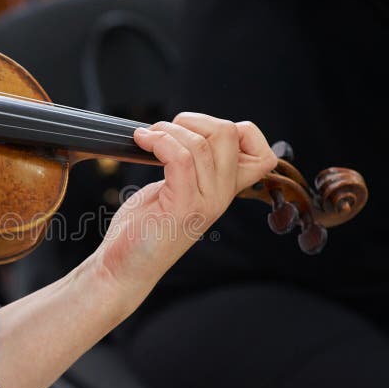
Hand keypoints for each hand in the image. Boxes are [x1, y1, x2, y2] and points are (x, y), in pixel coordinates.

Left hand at [91, 112, 276, 296]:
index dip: (240, 132)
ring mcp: (204, 203)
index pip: (264, 155)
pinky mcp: (182, 208)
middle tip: (166, 132)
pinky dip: (158, 141)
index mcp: (225, 191)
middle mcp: (221, 197)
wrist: (124, 267)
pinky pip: (180, 158)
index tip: (201, 134)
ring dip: (167, 130)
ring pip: (201, 143)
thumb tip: (190, 129)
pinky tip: (141, 141)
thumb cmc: (145, 227)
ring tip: (147, 137)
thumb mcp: (177, 190)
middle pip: (230, 133)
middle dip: (194, 120)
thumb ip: (194, 166)